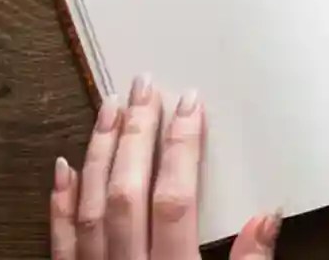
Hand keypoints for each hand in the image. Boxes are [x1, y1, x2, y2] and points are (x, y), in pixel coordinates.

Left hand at [49, 75, 280, 259]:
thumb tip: (267, 217)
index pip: (175, 199)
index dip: (182, 148)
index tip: (189, 105)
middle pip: (127, 192)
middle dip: (136, 133)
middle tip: (143, 88)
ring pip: (91, 206)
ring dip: (100, 152)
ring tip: (109, 107)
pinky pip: (61, 240)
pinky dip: (60, 202)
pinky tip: (64, 166)